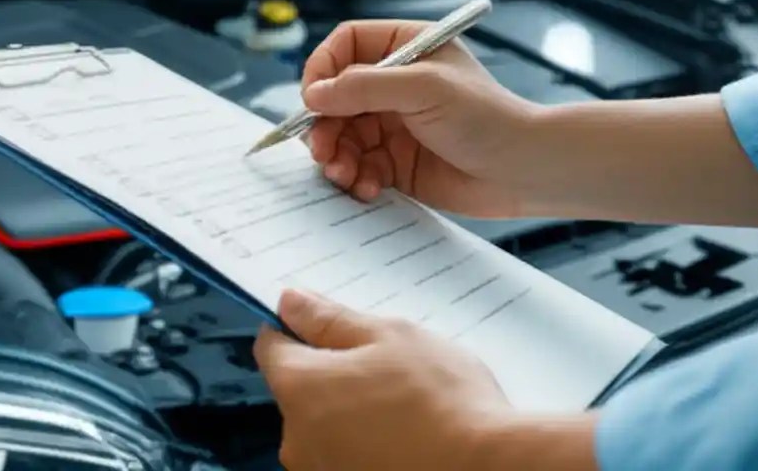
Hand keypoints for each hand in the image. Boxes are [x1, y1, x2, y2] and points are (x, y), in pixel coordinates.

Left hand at [253, 290, 598, 470]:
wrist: (486, 468)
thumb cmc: (440, 400)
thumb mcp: (388, 336)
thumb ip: (330, 320)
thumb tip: (289, 303)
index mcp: (298, 387)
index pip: (271, 346)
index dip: (294, 327)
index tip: (323, 322)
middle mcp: (296, 438)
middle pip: (299, 389)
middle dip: (332, 371)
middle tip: (383, 362)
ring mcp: (320, 470)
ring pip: (325, 425)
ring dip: (351, 410)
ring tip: (404, 401)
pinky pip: (346, 454)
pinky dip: (367, 442)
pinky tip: (406, 434)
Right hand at [301, 20, 539, 217]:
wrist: (523, 171)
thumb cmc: (488, 118)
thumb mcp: (425, 88)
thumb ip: (365, 86)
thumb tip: (315, 93)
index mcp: (404, 49)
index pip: (345, 46)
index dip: (322, 69)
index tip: (313, 99)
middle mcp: (394, 84)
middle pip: (334, 96)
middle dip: (323, 125)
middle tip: (322, 149)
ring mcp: (393, 124)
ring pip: (341, 135)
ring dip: (335, 156)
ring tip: (344, 174)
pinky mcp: (395, 162)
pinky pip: (358, 166)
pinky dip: (354, 177)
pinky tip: (367, 187)